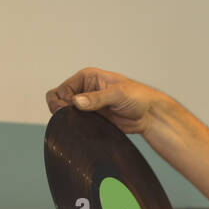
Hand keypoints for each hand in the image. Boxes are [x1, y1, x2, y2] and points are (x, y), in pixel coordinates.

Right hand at [45, 66, 167, 135]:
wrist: (149, 115)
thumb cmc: (138, 97)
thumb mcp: (117, 94)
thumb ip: (97, 98)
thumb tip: (76, 101)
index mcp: (87, 77)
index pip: (62, 89)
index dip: (62, 101)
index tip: (70, 111)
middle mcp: (84, 90)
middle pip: (59, 100)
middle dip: (61, 110)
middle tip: (73, 119)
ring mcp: (87, 105)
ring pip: (66, 113)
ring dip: (68, 119)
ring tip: (80, 124)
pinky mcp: (92, 118)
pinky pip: (76, 123)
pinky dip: (75, 127)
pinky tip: (83, 130)